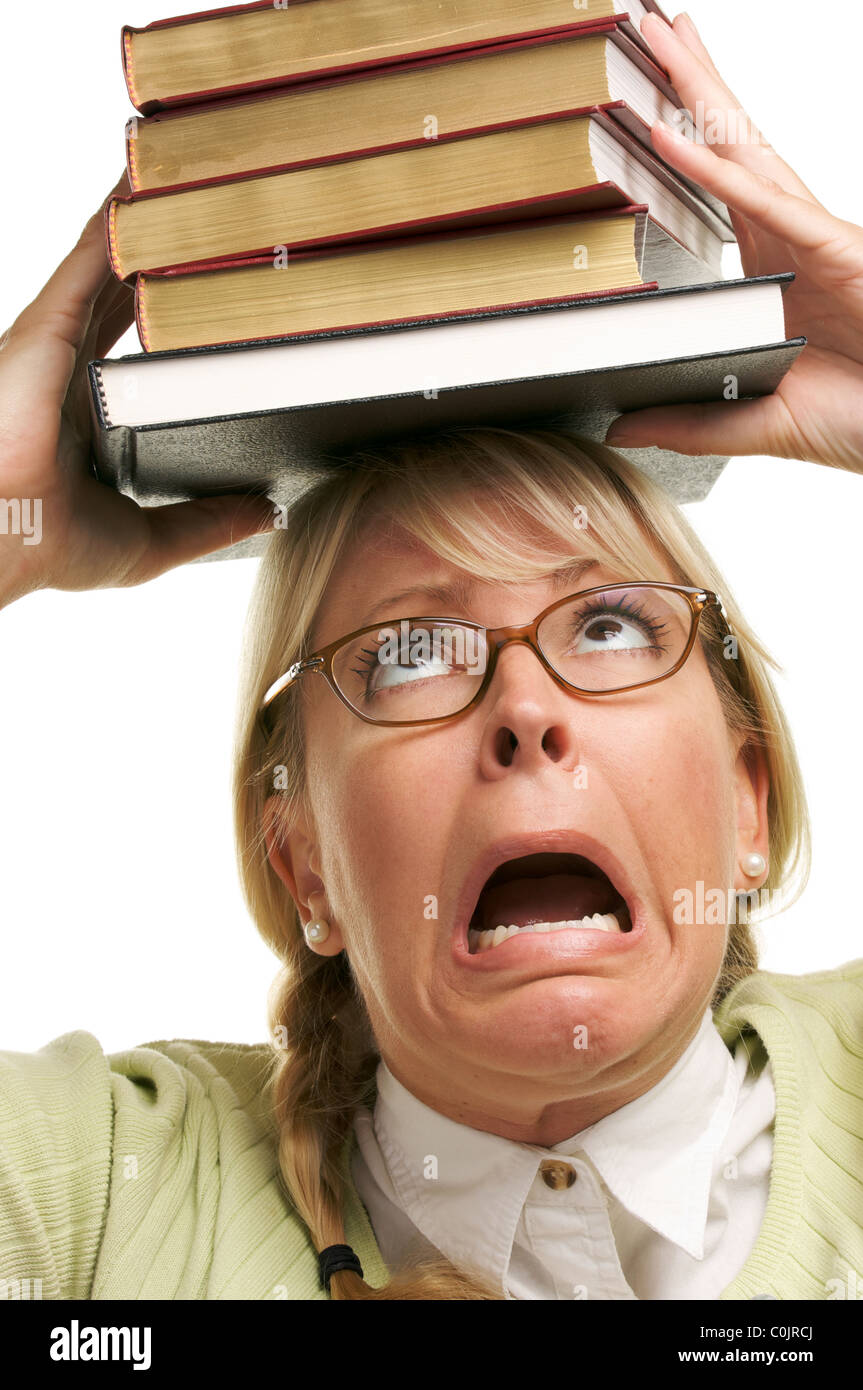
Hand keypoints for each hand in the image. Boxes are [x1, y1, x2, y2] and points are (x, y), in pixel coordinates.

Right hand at [0, 178, 273, 606]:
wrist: (4, 539)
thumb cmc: (48, 544)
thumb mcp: (151, 537)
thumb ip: (208, 522)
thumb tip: (267, 511)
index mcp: (88, 408)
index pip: (138, 341)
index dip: (172, 306)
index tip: (216, 282)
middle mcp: (68, 365)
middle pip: (125, 287)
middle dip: (162, 247)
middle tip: (212, 209)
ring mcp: (53, 339)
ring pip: (106, 261)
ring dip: (141, 215)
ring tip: (186, 168)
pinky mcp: (46, 325)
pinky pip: (86, 259)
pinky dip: (113, 220)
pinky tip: (141, 181)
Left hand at [605, 11, 862, 474]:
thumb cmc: (854, 421)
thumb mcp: (747, 424)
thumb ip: (684, 421)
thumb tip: (620, 425)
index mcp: (769, 270)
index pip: (712, 188)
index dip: (680, 139)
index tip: (640, 99)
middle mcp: (787, 239)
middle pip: (727, 144)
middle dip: (688, 81)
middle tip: (645, 24)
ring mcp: (811, 237)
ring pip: (744, 150)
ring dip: (698, 91)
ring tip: (661, 36)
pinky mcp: (834, 250)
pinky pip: (763, 201)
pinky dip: (716, 168)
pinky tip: (672, 133)